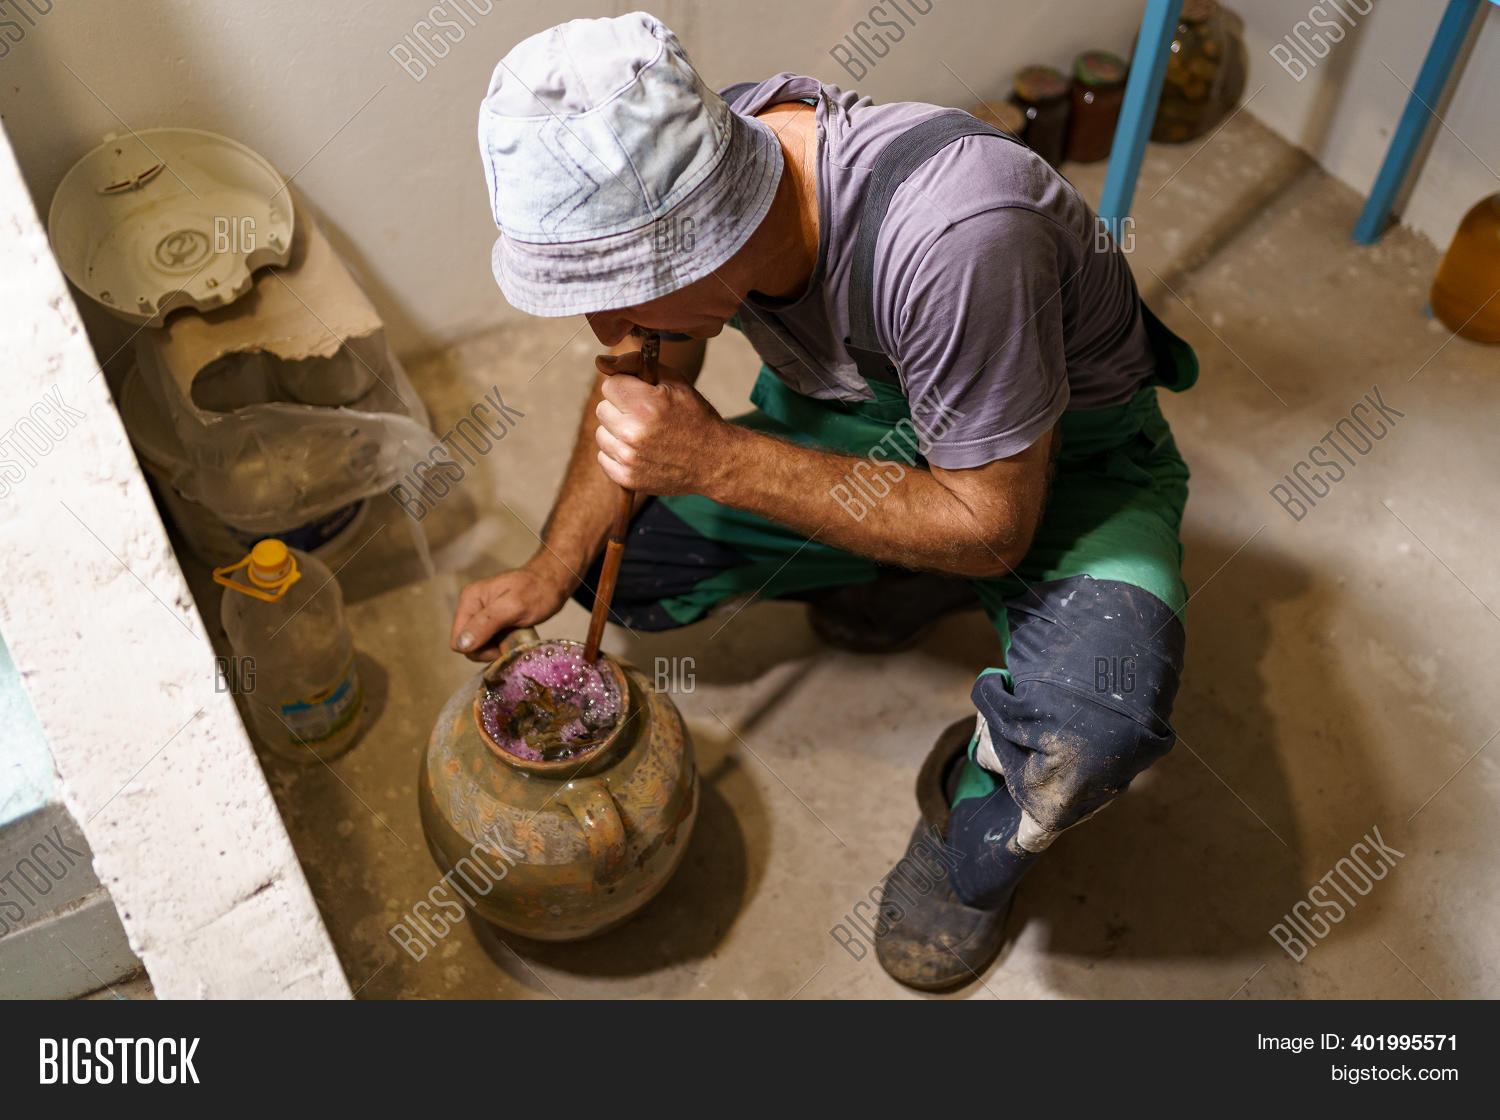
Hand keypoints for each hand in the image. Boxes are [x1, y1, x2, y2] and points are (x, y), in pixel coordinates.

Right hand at [450, 559, 572, 661]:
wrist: (553, 581)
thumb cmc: (538, 590)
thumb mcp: (514, 607)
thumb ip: (486, 623)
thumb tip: (462, 644)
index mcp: (470, 600)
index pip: (458, 640)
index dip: (479, 648)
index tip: (501, 644)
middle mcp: (471, 606)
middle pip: (467, 645)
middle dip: (489, 649)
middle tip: (511, 639)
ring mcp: (480, 613)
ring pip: (479, 645)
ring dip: (497, 647)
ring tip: (515, 635)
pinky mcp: (490, 620)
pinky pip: (488, 641)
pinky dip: (501, 643)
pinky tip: (514, 634)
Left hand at [593, 351, 736, 494]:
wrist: (714, 461)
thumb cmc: (695, 417)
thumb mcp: (675, 381)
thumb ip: (636, 365)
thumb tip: (601, 361)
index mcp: (646, 404)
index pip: (609, 385)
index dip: (625, 387)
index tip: (640, 395)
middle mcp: (633, 432)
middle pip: (602, 409)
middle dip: (620, 409)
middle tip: (645, 417)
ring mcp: (629, 458)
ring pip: (601, 434)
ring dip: (617, 433)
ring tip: (643, 435)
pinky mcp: (627, 478)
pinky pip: (603, 457)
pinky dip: (618, 454)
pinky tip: (640, 452)